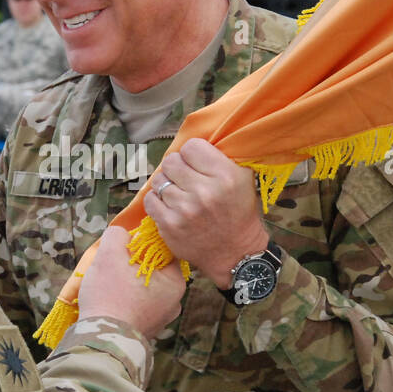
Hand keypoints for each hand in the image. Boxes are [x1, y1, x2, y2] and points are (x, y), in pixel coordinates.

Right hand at [78, 226, 184, 338]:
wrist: (101, 340)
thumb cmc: (110, 295)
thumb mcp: (109, 254)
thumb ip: (118, 235)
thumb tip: (122, 234)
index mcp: (175, 282)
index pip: (163, 251)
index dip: (142, 244)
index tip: (124, 246)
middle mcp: (174, 302)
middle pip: (153, 271)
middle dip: (133, 265)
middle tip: (113, 265)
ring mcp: (161, 320)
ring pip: (144, 290)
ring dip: (127, 284)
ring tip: (108, 285)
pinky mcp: (146, 332)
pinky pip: (136, 307)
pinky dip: (125, 302)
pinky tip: (110, 301)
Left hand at [142, 139, 267, 287]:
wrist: (235, 253)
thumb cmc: (237, 212)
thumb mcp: (242, 178)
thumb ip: (219, 157)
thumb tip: (191, 139)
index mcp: (225, 175)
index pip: (191, 147)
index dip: (192, 155)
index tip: (197, 165)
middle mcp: (205, 191)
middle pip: (171, 161)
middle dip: (177, 168)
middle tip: (186, 179)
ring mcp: (185, 209)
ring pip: (158, 180)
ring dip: (167, 185)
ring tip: (180, 194)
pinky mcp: (169, 225)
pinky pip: (150, 199)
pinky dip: (157, 201)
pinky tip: (170, 205)